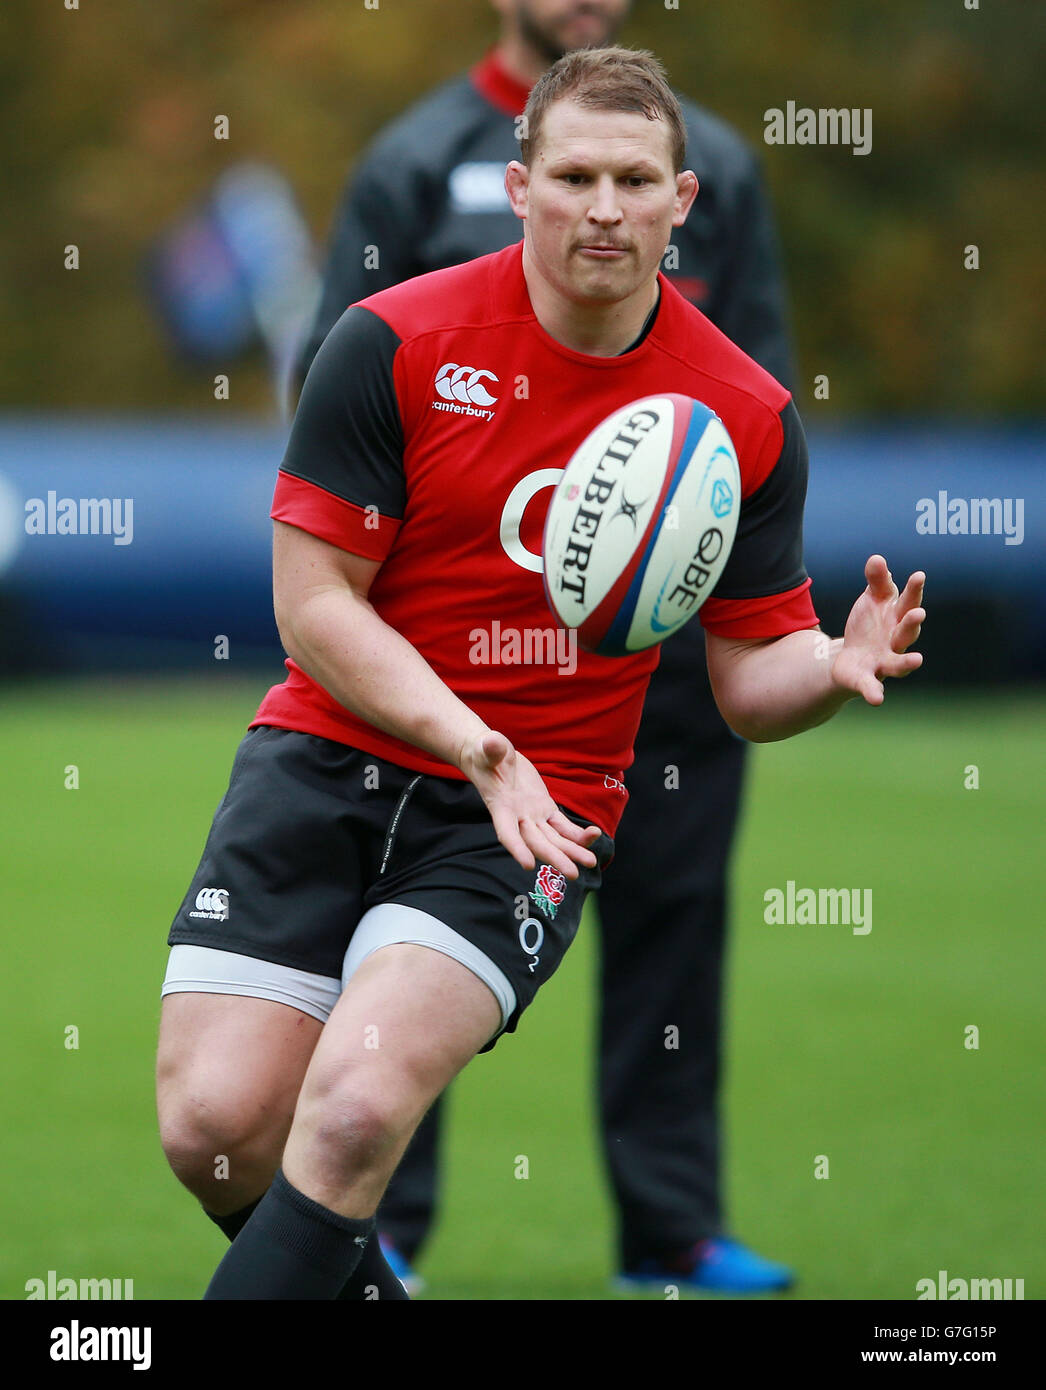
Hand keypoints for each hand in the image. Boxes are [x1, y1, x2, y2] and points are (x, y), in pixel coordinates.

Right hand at [458, 729, 601, 879]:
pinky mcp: (544, 809)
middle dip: (555, 857)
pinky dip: (576, 834)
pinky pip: (562, 826)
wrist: (491, 757)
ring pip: (553, 839)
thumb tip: (494, 741)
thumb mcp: (488, 747)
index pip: (507, 832)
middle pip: (536, 842)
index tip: (528, 865)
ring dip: (571, 851)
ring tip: (590, 863)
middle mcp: (517, 817)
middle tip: (572, 873)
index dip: (517, 849)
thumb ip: (492, 748)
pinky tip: (593, 837)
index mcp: (501, 806)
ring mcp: (532, 815)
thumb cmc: (485, 752)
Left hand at [832, 555, 925, 705]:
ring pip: (899, 664)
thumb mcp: (872, 600)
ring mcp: (884, 662)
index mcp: (897, 618)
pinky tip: (877, 699)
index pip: (908, 603)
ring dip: (908, 663)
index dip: (914, 590)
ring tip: (918, 660)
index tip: (918, 576)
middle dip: (912, 623)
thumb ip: (876, 581)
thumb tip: (876, 558)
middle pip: (907, 632)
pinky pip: (872, 687)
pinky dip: (874, 692)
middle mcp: (896, 641)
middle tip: (918, 613)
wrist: (851, 658)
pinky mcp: (867, 679)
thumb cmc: (870, 625)